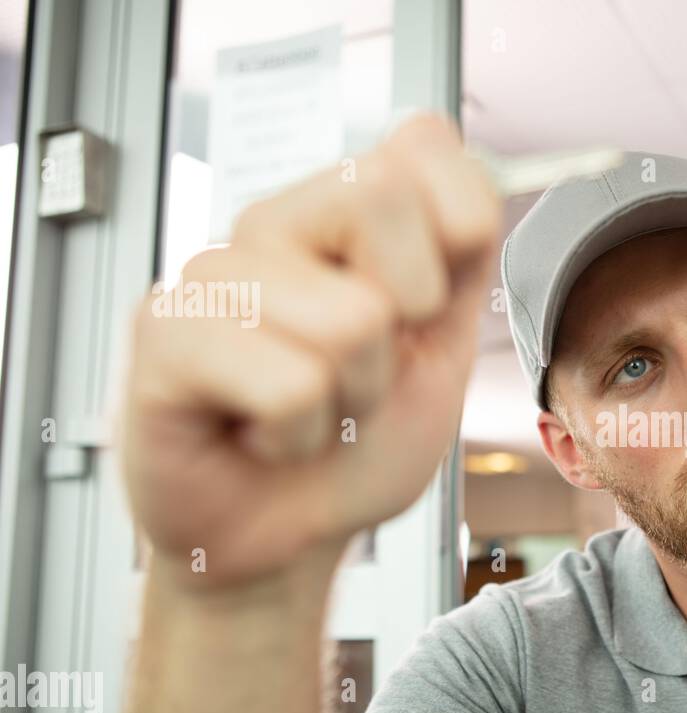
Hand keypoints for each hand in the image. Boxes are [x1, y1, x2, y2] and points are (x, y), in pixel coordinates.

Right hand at [118, 112, 501, 591]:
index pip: (425, 144)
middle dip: (404, 325)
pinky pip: (289, 385)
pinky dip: (298, 436)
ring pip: (348, 318)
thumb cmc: (359, 447)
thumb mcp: (442, 352)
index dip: (458, 236)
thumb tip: (460, 178)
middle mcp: (277, 224)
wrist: (291, 533)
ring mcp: (214, 271)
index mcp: (346, 216)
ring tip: (308, 412)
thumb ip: (461, 266)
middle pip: (384, 197)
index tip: (422, 314)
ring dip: (348, 400)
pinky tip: (263, 434)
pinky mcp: (164, 332)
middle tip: (361, 373)